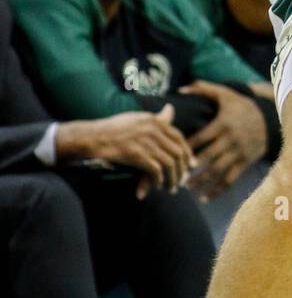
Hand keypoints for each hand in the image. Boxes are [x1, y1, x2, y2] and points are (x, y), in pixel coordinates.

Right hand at [66, 104, 193, 199]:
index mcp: (155, 121)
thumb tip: (170, 109)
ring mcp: (146, 142)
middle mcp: (153, 130)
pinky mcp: (138, 155)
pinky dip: (159, 180)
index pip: (179, 137)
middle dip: (182, 169)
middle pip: (177, 152)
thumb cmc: (114, 128)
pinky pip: (156, 171)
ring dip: (172, 179)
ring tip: (171, 188)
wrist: (94, 137)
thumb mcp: (138, 118)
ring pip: (169, 164)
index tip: (191, 165)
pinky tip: (157, 186)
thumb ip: (156, 117)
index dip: (187, 152)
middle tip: (182, 180)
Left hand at [182, 81, 266, 199]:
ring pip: (217, 171)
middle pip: (207, 157)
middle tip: (175, 176)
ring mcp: (238, 152)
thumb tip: (180, 90)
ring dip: (201, 181)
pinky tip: (205, 198)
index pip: (200, 138)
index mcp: (222, 124)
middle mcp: (230, 140)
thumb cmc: (242, 106)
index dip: (186, 148)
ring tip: (187, 188)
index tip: (171, 155)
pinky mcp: (245, 162)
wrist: (270, 118)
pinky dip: (217, 190)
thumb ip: (203, 89)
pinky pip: (230, 179)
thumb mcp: (225, 94)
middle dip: (191, 168)